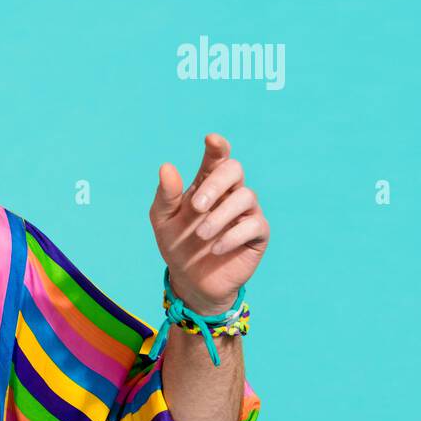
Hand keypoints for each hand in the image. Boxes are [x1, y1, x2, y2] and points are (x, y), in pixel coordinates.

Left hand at [149, 133, 269, 314]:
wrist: (190, 280)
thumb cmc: (177, 244)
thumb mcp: (163, 220)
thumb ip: (166, 195)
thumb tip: (167, 166)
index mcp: (206, 185)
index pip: (217, 158)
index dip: (217, 147)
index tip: (211, 140)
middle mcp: (229, 194)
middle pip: (234, 170)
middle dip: (215, 184)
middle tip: (195, 206)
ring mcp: (246, 212)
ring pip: (246, 196)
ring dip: (220, 216)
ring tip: (201, 235)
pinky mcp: (258, 234)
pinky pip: (254, 225)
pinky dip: (232, 235)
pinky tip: (215, 249)